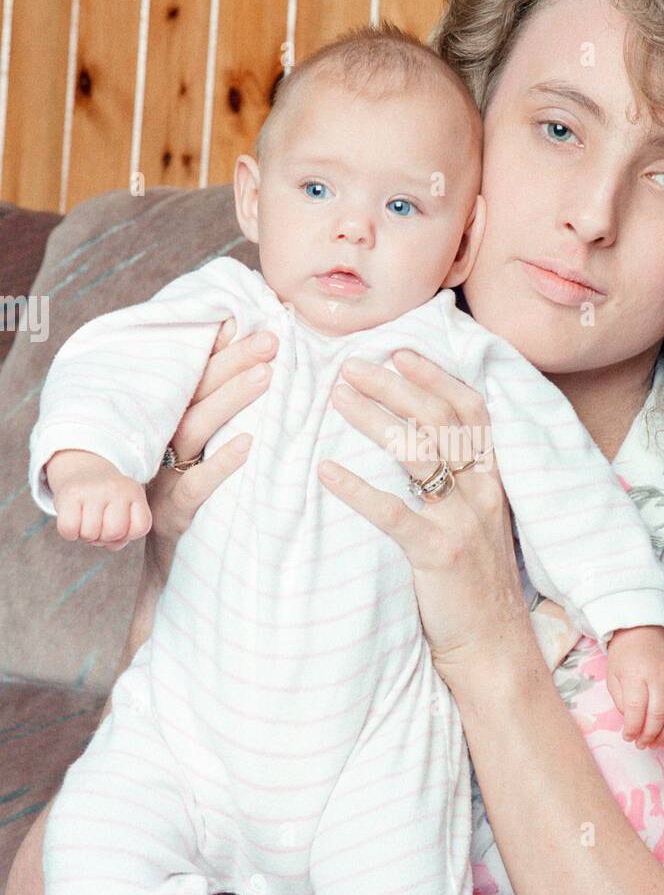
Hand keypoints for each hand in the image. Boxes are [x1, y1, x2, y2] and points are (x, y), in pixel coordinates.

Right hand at [47, 450, 151, 547]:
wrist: (82, 474)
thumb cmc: (106, 505)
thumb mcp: (124, 514)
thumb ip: (124, 535)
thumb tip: (110, 542)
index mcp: (135, 493)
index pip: (141, 527)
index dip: (128, 534)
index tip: (119, 523)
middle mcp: (116, 488)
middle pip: (114, 532)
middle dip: (104, 537)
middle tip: (100, 524)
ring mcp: (93, 489)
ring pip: (90, 534)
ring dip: (86, 535)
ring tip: (87, 520)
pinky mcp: (71, 493)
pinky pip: (69, 529)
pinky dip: (70, 533)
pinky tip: (74, 521)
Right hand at [142, 317, 276, 582]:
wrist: (171, 576)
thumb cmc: (197, 509)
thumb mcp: (203, 463)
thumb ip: (222, 425)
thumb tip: (266, 378)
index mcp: (168, 428)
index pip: (191, 380)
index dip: (214, 350)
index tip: (240, 318)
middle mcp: (160, 446)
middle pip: (194, 394)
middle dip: (232, 362)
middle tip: (273, 339)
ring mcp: (164, 479)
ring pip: (195, 429)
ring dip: (231, 399)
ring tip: (268, 374)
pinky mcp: (174, 515)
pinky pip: (197, 486)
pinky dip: (223, 464)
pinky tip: (252, 443)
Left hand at [315, 348, 537, 687]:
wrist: (493, 646)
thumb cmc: (475, 584)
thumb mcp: (479, 522)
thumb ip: (459, 483)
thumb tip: (418, 441)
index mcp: (494, 481)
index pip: (470, 411)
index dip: (436, 376)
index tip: (399, 352)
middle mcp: (484, 492)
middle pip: (441, 420)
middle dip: (395, 386)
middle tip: (351, 366)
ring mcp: (465, 522)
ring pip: (420, 453)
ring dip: (375, 418)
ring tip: (338, 397)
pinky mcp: (440, 554)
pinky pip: (395, 513)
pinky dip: (357, 489)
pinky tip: (326, 471)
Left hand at [605, 625, 663, 747]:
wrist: (641, 634)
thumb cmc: (624, 659)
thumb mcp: (612, 678)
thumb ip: (621, 702)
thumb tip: (633, 726)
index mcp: (636, 675)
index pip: (636, 709)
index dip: (632, 728)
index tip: (628, 737)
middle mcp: (658, 675)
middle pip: (658, 714)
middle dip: (649, 735)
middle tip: (642, 744)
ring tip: (656, 742)